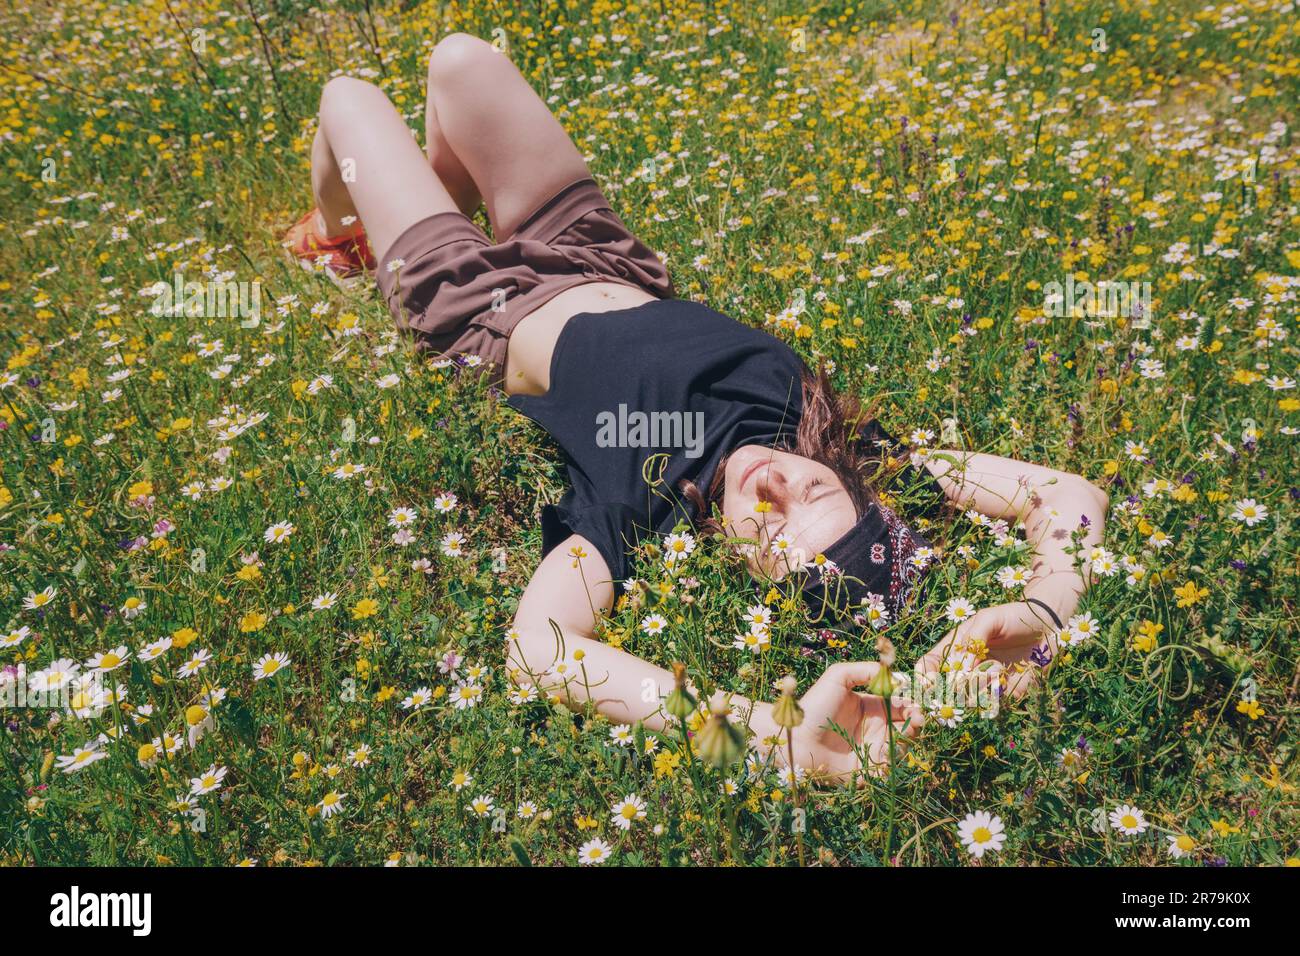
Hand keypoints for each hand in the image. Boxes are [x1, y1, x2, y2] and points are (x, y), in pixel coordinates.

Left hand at [779, 662, 920, 784]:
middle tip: (920, 716)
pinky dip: (895, 757)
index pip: (899, 705)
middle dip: (917, 720)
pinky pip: (890, 767)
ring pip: (903, 745)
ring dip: (910, 736)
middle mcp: (875, 728)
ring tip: (910, 727)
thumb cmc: (814, 706)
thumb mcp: (838, 677)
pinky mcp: (869, 770)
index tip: (916, 700)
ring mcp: (873, 750)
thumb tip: (895, 676)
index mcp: (871, 707)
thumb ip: (864, 670)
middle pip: (906, 725)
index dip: (911, 703)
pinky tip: (891, 746)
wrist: (797, 738)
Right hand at [918, 601, 1060, 699]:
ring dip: (979, 686)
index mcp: (956, 648)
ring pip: (969, 697)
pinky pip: (994, 701)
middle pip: (945, 688)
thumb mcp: (989, 619)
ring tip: (998, 669)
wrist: (1049, 626)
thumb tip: (961, 668)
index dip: (923, 676)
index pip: (929, 665)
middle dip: (951, 689)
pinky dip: (997, 692)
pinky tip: (1007, 676)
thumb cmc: (1015, 617)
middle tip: (968, 678)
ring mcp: (984, 682)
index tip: (926, 684)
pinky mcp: (1005, 692)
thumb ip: (972, 640)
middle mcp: (966, 668)